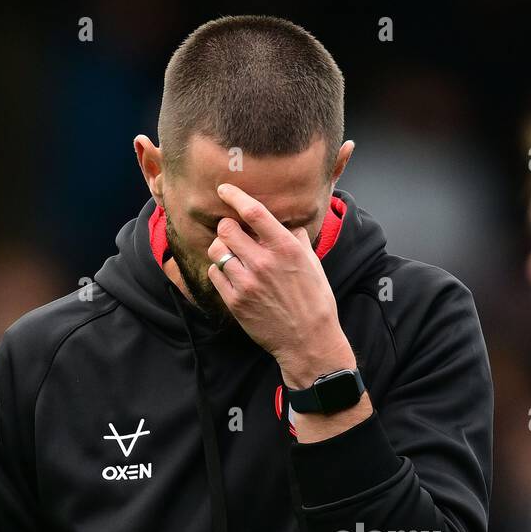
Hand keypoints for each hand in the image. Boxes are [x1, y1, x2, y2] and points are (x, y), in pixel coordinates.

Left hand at [204, 183, 352, 387]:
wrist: (309, 341)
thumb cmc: (315, 302)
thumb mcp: (313, 265)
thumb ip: (296, 240)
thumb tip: (286, 223)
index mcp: (286, 249)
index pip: (253, 212)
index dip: (235, 196)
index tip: (225, 190)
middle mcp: (264, 263)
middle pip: (227, 229)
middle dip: (227, 227)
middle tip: (234, 234)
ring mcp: (247, 283)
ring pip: (217, 251)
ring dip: (222, 249)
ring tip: (232, 255)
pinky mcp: (235, 302)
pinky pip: (215, 274)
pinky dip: (220, 270)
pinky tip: (232, 275)